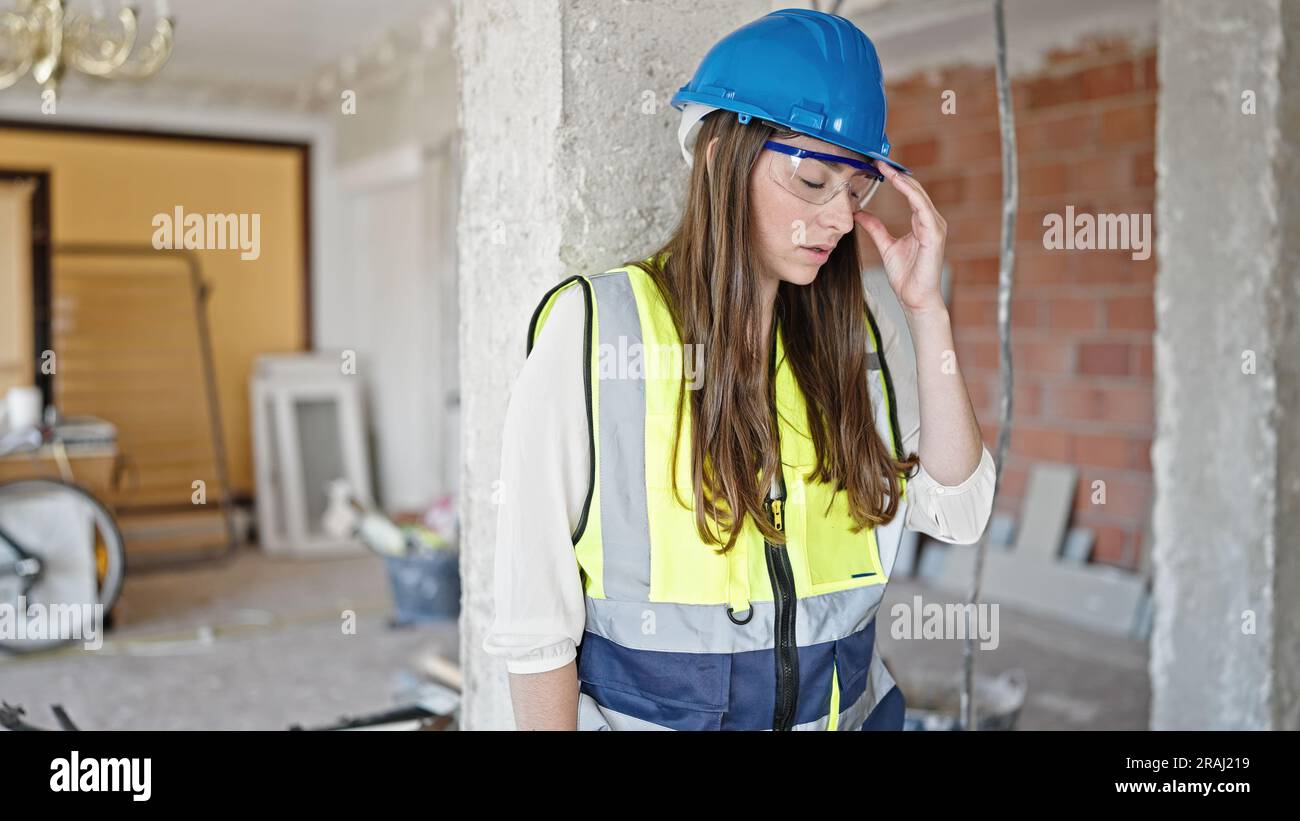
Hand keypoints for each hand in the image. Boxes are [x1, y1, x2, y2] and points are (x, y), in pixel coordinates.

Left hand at [853, 160, 948, 314]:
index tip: (878, 167)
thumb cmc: (906, 276)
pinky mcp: (934, 235)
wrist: (914, 298)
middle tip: (879, 161)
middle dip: (897, 174)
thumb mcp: (886, 246)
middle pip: (915, 190)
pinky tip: (899, 185)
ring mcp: (935, 227)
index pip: (909, 193)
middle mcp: (931, 222)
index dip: (895, 179)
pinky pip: (923, 209)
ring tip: (887, 169)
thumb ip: (876, 228)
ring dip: (903, 180)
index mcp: (922, 222)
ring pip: (919, 195)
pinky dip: (911, 195)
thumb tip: (860, 214)